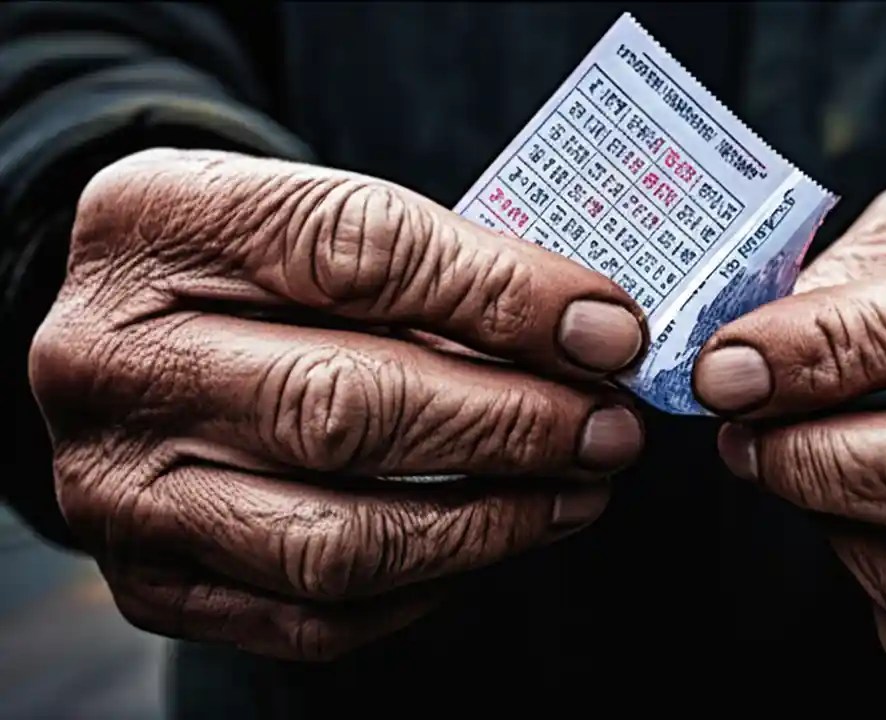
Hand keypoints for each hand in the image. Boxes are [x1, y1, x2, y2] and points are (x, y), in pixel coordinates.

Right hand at [29, 149, 646, 660]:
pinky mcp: (153, 579)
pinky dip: (430, 584)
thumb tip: (590, 339)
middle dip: (510, 424)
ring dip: (489, 521)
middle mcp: (111, 360)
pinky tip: (495, 536)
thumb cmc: (255, 272)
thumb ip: (439, 265)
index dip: (502, 297)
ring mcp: (120, 485)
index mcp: (158, 224)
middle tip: (609, 426)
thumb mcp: (316, 217)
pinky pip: (314, 614)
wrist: (136, 343)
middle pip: (342, 407)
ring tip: (578, 489)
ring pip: (334, 538)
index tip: (607, 332)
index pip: (355, 254)